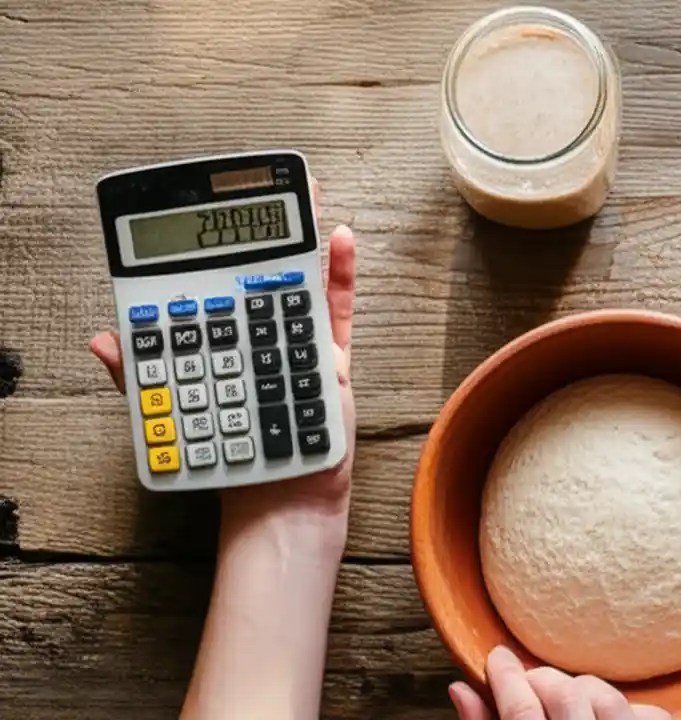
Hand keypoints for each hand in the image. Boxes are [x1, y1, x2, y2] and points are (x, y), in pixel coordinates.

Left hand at [90, 192, 356, 542]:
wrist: (278, 504)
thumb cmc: (234, 463)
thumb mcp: (177, 416)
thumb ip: (141, 380)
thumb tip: (105, 341)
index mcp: (222, 344)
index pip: (212, 284)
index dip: (208, 245)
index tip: (201, 205)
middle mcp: (259, 337)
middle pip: (258, 272)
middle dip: (261, 226)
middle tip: (266, 181)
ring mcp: (296, 344)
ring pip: (299, 282)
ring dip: (304, 237)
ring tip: (307, 195)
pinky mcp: (329, 359)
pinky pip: (335, 311)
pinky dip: (340, 275)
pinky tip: (339, 240)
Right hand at [450, 646, 671, 719]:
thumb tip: (461, 688)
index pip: (522, 716)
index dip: (506, 680)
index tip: (496, 658)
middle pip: (567, 698)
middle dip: (542, 680)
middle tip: (527, 679)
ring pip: (606, 697)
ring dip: (580, 690)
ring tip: (562, 697)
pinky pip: (651, 712)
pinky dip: (628, 708)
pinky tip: (605, 715)